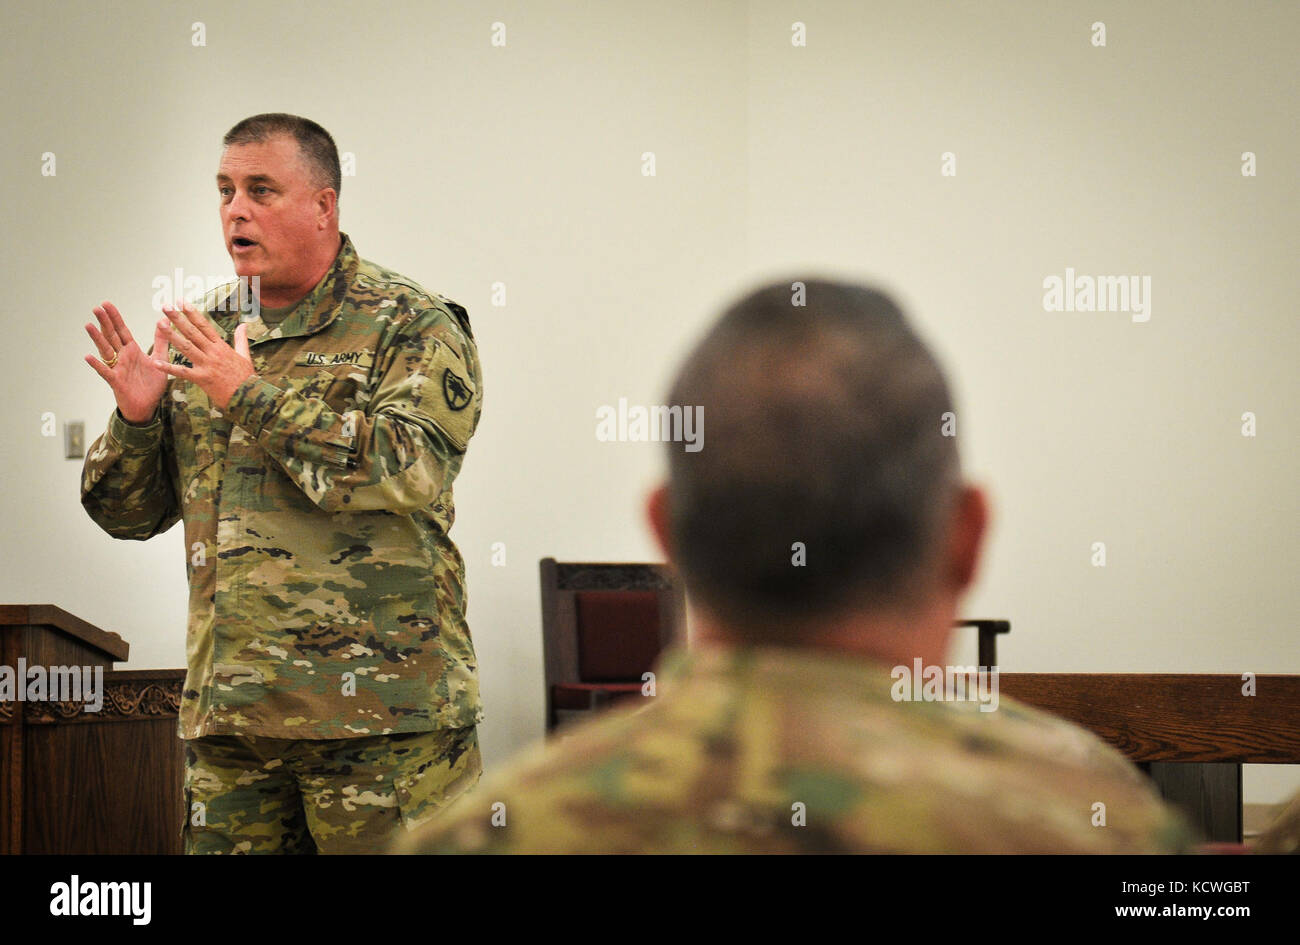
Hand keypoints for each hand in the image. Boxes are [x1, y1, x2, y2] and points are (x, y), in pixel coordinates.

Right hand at [85, 301, 168, 423]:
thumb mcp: (160, 359)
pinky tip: (88, 356)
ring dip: (97, 339)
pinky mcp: (116, 381)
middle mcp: (122, 357)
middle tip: (96, 308)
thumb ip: (161, 341)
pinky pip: (105, 372)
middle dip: (105, 322)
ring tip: (88, 325)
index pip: (122, 330)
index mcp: (132, 350)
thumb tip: (164, 321)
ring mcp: (117, 368)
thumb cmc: (151, 384)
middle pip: (111, 336)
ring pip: (106, 350)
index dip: (115, 317)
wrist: (148, 406)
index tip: (106, 303)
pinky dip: (97, 365)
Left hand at [152, 300, 254, 409]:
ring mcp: (207, 365)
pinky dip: (169, 368)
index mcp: (221, 347)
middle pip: (192, 332)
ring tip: (159, 324)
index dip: (193, 313)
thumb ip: (241, 339)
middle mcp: (213, 353)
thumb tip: (244, 325)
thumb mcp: (245, 356)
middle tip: (166, 306)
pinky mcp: (202, 379)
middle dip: (178, 318)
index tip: (182, 302)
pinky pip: (182, 372)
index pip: (204, 326)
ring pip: (186, 347)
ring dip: (172, 335)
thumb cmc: (247, 378)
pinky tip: (156, 362)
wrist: (249, 397)